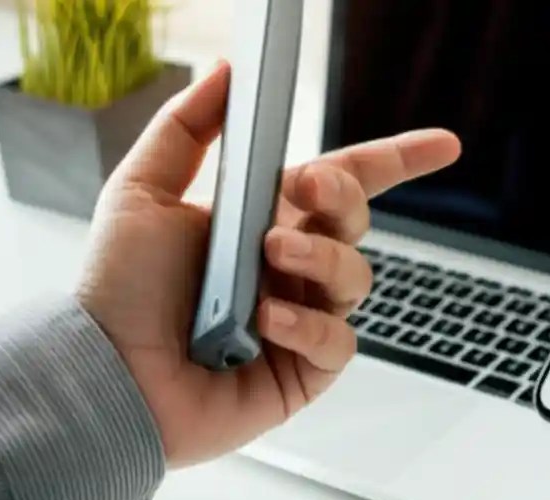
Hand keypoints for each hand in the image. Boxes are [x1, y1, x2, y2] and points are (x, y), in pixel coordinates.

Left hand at [76, 62, 460, 466]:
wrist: (105, 374)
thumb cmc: (117, 293)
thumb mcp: (140, 191)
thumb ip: (186, 128)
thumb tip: (227, 74)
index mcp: (263, 221)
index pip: (345, 183)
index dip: (398, 162)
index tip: (444, 147)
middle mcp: (289, 269)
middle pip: (356, 222)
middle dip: (342, 198)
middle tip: (306, 188)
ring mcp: (302, 319)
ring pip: (355, 277)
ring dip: (320, 258)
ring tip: (270, 257)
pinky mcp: (304, 370)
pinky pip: (340, 340)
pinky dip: (309, 325)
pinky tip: (268, 323)